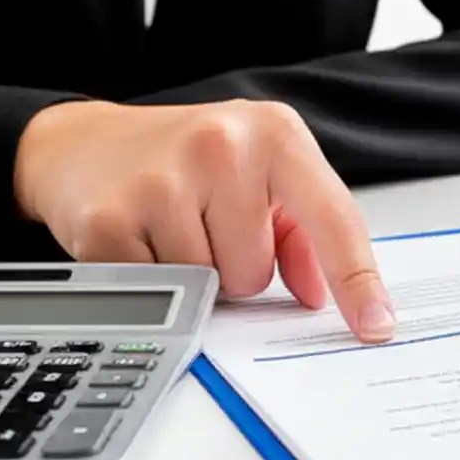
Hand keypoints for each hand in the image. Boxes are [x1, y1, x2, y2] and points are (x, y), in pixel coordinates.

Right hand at [14, 99, 395, 342]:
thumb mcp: (259, 172)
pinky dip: (150, 277)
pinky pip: (157, 291)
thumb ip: (302, 232)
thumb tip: (322, 294)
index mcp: (275, 134)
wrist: (83, 143)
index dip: (358, 280)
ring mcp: (162, 179)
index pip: (333, 219)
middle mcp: (222, 146)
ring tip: (169, 228)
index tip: (376, 326)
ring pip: (207, 288)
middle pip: (256, 273)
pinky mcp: (110, 219)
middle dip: (234, 268)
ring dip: (192, 275)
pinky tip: (137, 237)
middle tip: (205, 226)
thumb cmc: (184, 159)